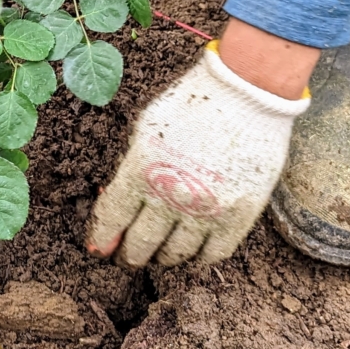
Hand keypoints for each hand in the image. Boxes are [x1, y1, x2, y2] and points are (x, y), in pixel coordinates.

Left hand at [87, 41, 310, 266]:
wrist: (247, 91)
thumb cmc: (192, 103)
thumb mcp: (146, 129)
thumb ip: (129, 171)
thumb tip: (113, 208)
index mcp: (140, 170)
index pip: (111, 220)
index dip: (102, 238)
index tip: (101, 247)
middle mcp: (169, 196)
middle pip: (140, 245)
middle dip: (131, 255)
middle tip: (131, 255)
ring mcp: (205, 209)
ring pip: (175, 254)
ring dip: (164, 256)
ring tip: (163, 250)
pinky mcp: (238, 216)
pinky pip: (212, 254)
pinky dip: (199, 258)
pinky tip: (194, 249)